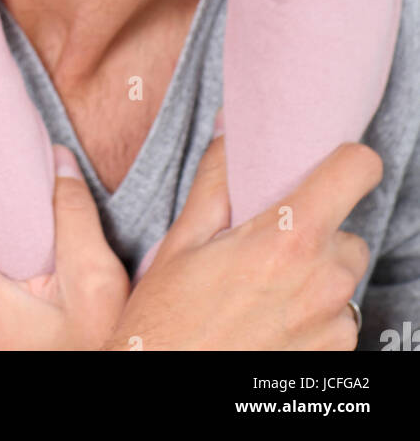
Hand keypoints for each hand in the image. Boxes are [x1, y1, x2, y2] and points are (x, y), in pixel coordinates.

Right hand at [104, 135, 380, 350]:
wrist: (166, 394)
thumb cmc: (167, 323)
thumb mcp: (182, 241)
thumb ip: (216, 178)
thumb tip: (231, 127)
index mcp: (287, 239)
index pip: (357, 170)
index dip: (345, 159)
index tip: (326, 165)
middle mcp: (323, 282)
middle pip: (347, 231)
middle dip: (315, 233)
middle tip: (265, 248)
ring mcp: (334, 326)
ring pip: (342, 277)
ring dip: (314, 277)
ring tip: (261, 293)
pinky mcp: (335, 359)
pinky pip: (338, 319)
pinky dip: (313, 316)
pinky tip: (269, 323)